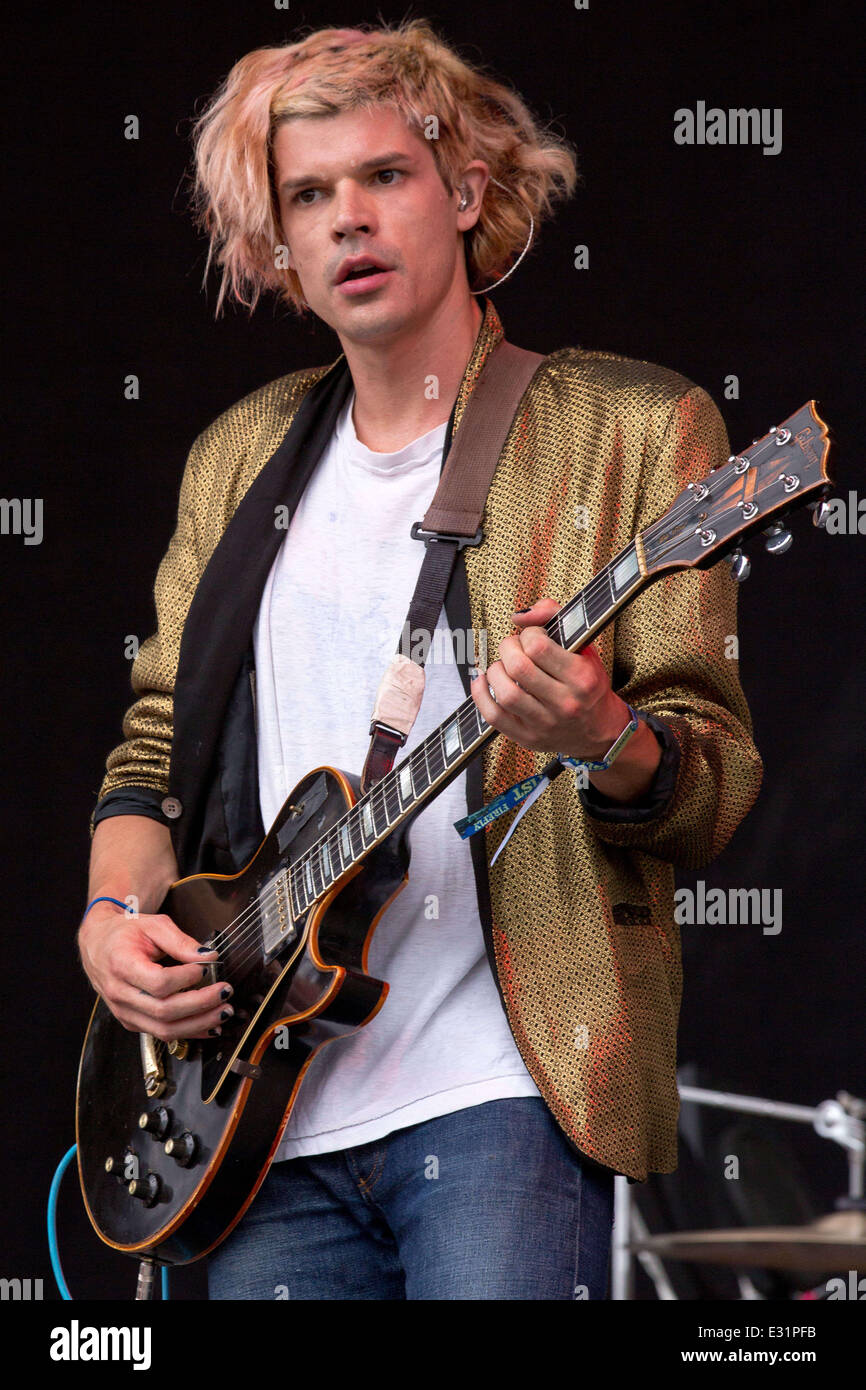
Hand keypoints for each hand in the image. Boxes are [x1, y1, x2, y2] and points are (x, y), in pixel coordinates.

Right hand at [78, 901, 228, 1040]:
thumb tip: (208, 956)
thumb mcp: (152, 925)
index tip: (205, 969)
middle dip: (200, 1004)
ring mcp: (124, 1012)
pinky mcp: (132, 1021)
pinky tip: (209, 1025)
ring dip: (199, 1024)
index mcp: (122, 965)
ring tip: (223, 1012)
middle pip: (164, 1010)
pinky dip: (189, 1032)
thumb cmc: (124, 933)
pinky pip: (161, 1033)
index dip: (186, 979)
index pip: (158, 982)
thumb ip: (181, 941)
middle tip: (224, 992)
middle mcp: (120, 993)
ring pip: (164, 1029)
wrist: (99, 945)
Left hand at [470, 597, 628, 759]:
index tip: (533, 637)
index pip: (539, 646)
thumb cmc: (588, 685)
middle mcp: (565, 703)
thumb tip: (519, 616)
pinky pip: (493, 716)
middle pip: (518, 668)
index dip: (529, 634)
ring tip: (504, 666)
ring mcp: (545, 724)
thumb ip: (555, 617)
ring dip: (496, 671)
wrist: (598, 731)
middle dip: (508, 648)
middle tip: (514, 648)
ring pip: (505, 692)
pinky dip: (481, 695)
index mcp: (582, 678)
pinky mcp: (527, 738)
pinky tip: (484, 681)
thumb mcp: (584, 648)